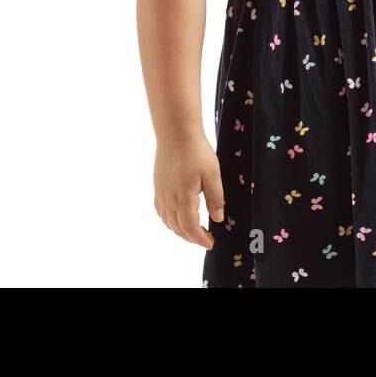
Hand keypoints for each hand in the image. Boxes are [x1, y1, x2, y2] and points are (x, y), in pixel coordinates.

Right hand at [154, 131, 223, 248]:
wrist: (176, 132)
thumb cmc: (196, 151)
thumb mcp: (213, 174)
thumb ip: (216, 198)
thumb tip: (217, 219)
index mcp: (184, 197)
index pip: (190, 227)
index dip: (200, 239)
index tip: (211, 243)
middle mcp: (169, 198)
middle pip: (177, 228)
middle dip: (191, 237)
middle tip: (206, 239)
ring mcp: (161, 193)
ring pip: (168, 221)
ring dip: (181, 230)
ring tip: (195, 230)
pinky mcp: (158, 186)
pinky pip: (161, 211)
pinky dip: (170, 220)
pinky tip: (178, 217)